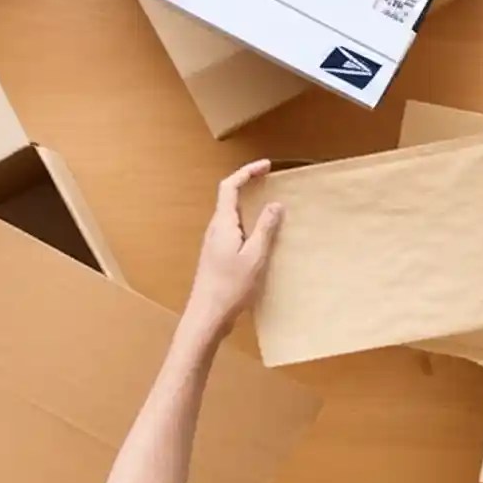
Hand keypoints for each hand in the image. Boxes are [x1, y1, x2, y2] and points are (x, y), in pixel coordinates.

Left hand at [185, 159, 283, 333]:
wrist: (207, 315)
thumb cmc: (230, 287)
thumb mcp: (254, 256)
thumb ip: (265, 228)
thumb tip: (275, 204)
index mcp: (222, 224)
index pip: (230, 186)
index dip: (247, 172)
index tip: (266, 166)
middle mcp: (215, 229)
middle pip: (229, 197)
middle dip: (249, 185)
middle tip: (271, 182)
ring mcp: (214, 243)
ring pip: (232, 215)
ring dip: (249, 206)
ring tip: (271, 207)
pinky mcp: (217, 256)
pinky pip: (234, 231)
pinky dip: (248, 224)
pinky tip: (262, 237)